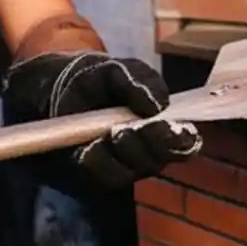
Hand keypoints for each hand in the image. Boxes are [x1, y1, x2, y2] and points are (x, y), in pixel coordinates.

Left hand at [3, 51, 201, 186]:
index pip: (185, 143)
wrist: (61, 86)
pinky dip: (98, 160)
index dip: (182, 139)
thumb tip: (158, 105)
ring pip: (132, 170)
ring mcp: (124, 166)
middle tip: (135, 128)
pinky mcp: (98, 172)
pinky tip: (90, 147)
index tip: (170, 127)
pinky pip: (103, 175)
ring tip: (114, 132)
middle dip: (149, 144)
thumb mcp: (119, 70)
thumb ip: (140, 80)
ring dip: (124, 152)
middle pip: (159, 160)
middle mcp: (149, 152)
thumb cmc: (101, 79)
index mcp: (164, 127)